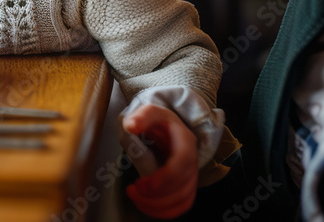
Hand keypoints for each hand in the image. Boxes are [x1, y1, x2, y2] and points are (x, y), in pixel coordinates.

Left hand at [121, 104, 198, 218]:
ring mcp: (191, 175)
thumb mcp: (149, 112)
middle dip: (157, 194)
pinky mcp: (186, 186)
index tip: (142, 185)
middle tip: (133, 190)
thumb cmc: (156, 122)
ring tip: (135, 196)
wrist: (165, 127)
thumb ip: (141, 117)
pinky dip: (164, 211)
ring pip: (182, 199)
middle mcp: (192, 160)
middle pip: (182, 185)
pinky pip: (181, 205)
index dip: (164, 178)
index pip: (181, 163)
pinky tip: (146, 206)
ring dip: (158, 204)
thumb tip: (131, 126)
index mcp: (185, 141)